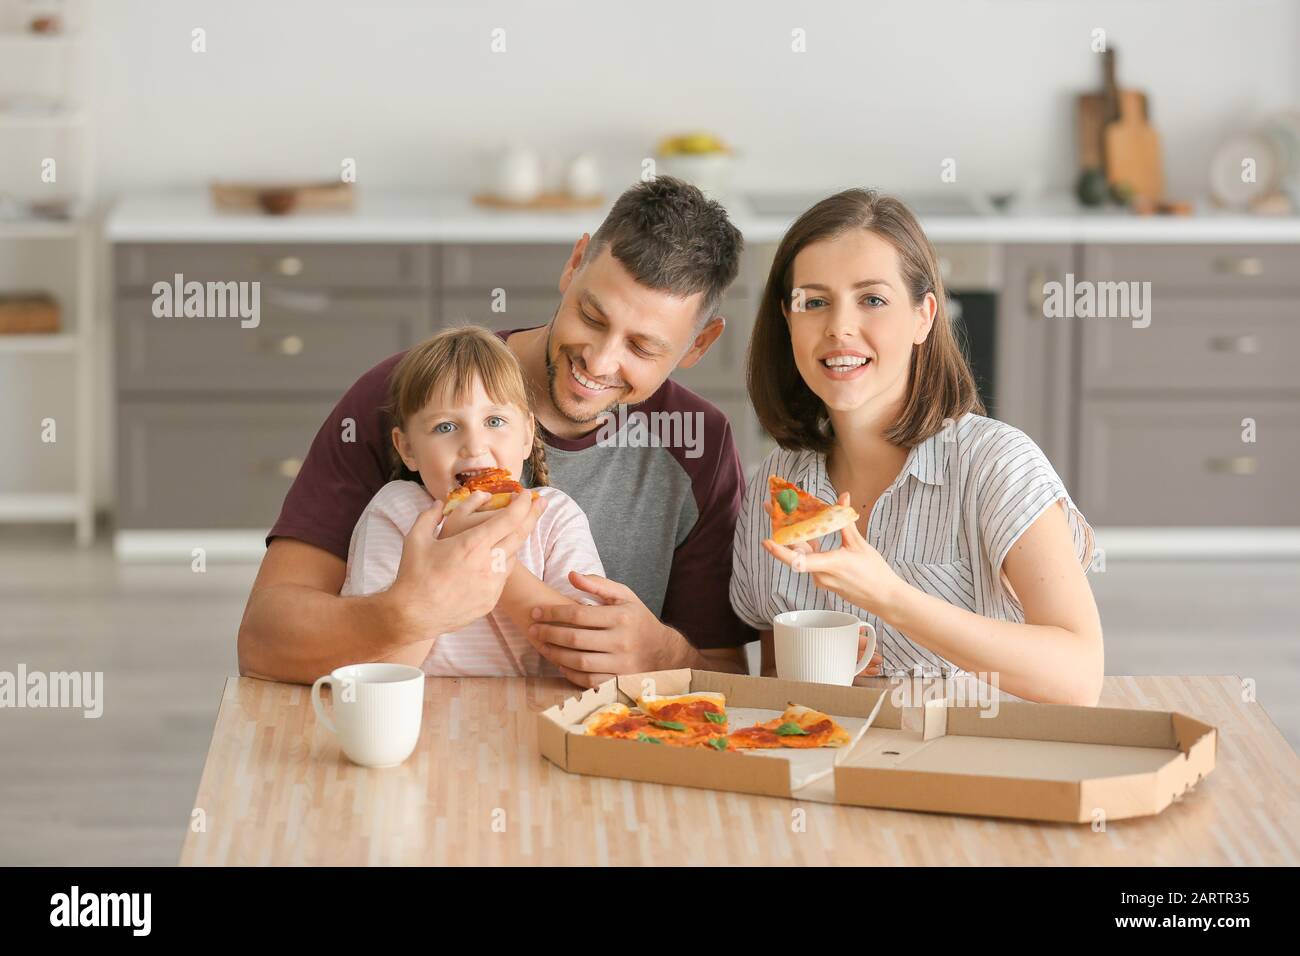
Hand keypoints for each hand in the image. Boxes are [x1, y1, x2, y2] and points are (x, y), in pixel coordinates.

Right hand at [384, 491, 545, 641]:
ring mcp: (492, 583)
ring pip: (514, 555)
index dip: (522, 504)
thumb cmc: (413, 574)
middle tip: (542, 502)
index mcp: (472, 544)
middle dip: (533, 515)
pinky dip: (504, 561)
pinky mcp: (491, 599)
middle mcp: (487, 562)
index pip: (509, 519)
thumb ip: (430, 516)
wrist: (413, 615)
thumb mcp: (416, 538)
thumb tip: (437, 502)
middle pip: (520, 534)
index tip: (526, 494)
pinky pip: (503, 575)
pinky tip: (496, 556)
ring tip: (515, 529)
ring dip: (516, 539)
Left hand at [525, 572, 693, 687]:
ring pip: (578, 661)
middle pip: (575, 639)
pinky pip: (587, 680)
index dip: (553, 613)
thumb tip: (571, 575)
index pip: (579, 614)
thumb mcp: (624, 596)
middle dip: (548, 633)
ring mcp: (621, 664)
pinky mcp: (618, 681)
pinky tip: (559, 663)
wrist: (663, 652)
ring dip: (554, 654)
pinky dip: (569, 673)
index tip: (536, 613)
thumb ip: (598, 584)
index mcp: (621, 617)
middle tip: (533, 630)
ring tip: (541, 645)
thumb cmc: (637, 620)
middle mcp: (622, 641)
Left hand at [762, 492, 904, 618]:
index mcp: (829, 565)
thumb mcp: (859, 544)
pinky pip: (811, 561)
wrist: (884, 597)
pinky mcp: (824, 580)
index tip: (766, 541)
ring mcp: (821, 579)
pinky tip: (808, 533)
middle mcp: (820, 574)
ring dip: (795, 536)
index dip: (780, 552)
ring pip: (803, 555)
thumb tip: (843, 498)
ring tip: (787, 515)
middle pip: (795, 550)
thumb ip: (845, 521)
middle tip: (771, 508)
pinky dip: (807, 546)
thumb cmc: (874, 573)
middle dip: (782, 529)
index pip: (798, 561)